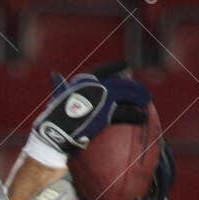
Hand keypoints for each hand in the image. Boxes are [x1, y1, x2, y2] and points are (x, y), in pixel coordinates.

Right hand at [26, 64, 152, 164]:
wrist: (52, 133)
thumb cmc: (51, 119)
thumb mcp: (56, 98)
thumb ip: (59, 86)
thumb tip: (54, 75)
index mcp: (83, 81)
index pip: (103, 71)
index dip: (116, 68)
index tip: (127, 66)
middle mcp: (95, 85)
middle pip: (120, 83)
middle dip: (133, 87)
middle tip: (142, 91)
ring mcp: (102, 98)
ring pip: (127, 94)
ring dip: (139, 97)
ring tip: (147, 101)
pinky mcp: (106, 113)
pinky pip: (126, 113)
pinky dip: (136, 115)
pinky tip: (144, 118)